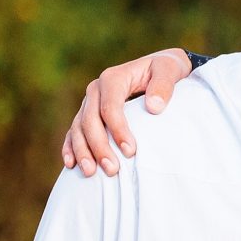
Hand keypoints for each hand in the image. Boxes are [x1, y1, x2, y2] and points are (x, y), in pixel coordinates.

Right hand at [62, 48, 191, 176]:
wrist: (160, 68)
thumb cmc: (166, 69)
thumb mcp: (169, 70)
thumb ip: (164, 86)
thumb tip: (153, 107)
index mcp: (113, 78)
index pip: (110, 107)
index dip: (118, 130)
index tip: (131, 152)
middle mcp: (96, 90)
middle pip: (90, 120)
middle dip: (99, 146)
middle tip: (112, 170)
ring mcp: (90, 102)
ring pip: (79, 128)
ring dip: (83, 151)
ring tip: (90, 173)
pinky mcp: (89, 113)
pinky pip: (74, 131)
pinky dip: (71, 147)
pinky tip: (72, 164)